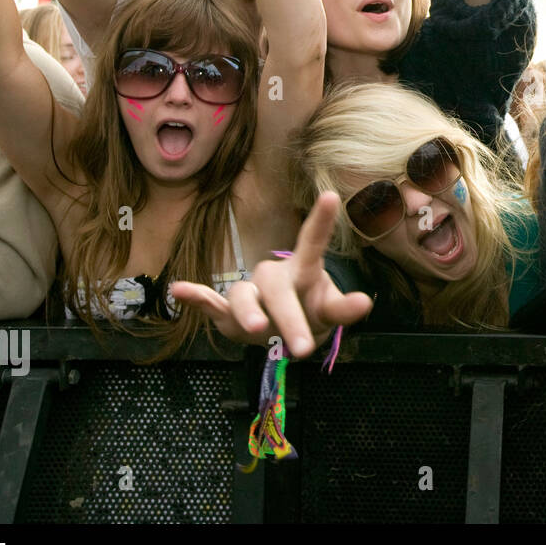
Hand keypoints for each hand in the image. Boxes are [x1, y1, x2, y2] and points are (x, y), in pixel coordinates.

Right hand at [171, 193, 371, 357]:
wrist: (283, 331)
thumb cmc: (310, 311)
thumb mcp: (330, 312)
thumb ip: (344, 309)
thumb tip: (365, 302)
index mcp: (303, 271)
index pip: (312, 244)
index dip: (321, 221)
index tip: (332, 196)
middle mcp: (274, 276)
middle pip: (278, 289)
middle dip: (290, 318)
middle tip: (304, 348)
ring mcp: (249, 292)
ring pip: (244, 295)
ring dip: (248, 312)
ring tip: (256, 328)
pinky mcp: (226, 311)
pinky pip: (209, 302)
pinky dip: (196, 297)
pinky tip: (180, 290)